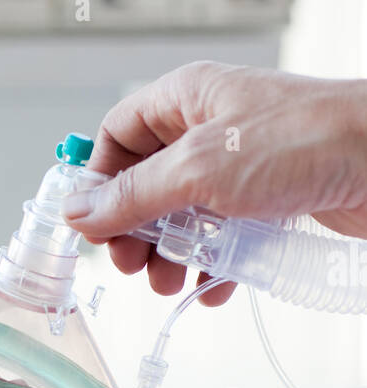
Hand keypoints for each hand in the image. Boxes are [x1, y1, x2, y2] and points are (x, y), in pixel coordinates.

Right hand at [61, 61, 366, 304]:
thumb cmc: (308, 140)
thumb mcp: (201, 169)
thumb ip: (135, 195)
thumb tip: (79, 211)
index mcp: (187, 99)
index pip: (119, 135)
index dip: (100, 181)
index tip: (93, 226)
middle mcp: (211, 128)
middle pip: (147, 182)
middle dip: (135, 230)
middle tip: (133, 265)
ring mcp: (242, 166)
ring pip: (184, 215)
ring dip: (170, 255)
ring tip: (170, 284)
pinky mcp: (270, 200)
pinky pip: (224, 236)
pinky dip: (211, 265)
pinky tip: (212, 288)